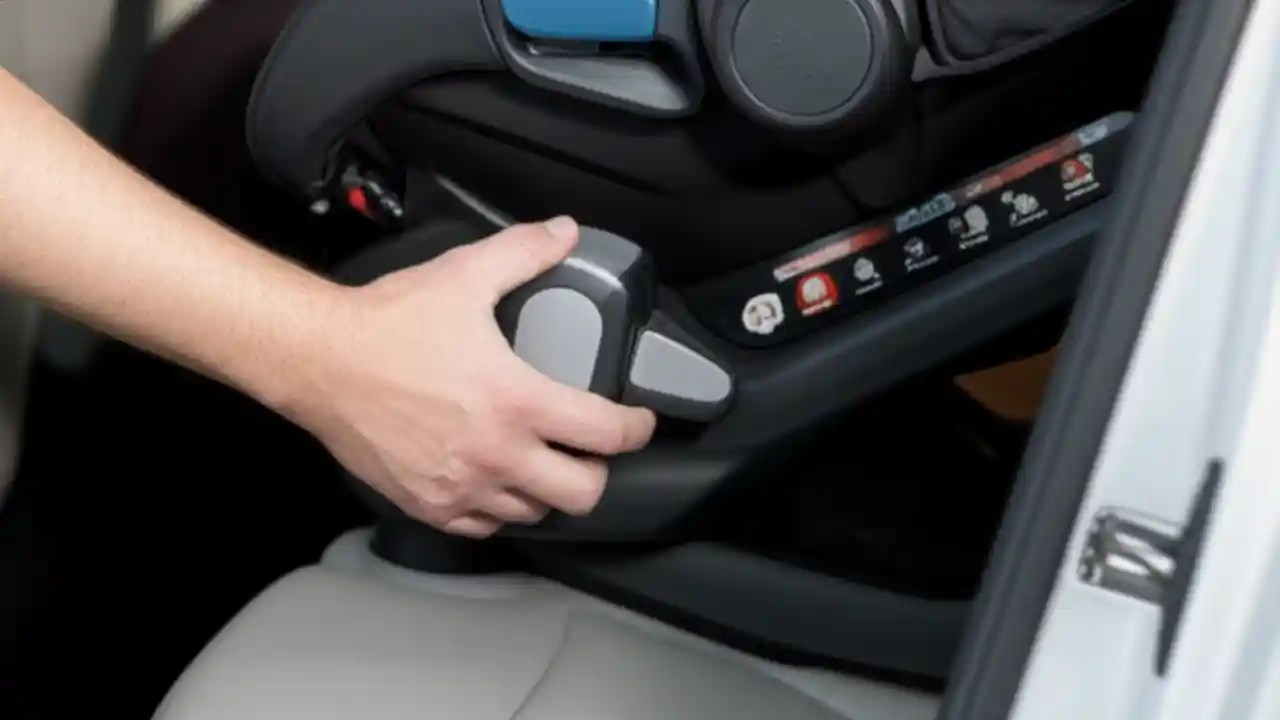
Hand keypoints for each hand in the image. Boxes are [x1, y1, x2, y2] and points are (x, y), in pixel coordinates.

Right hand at [291, 217, 656, 537]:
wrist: (319, 360)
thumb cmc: (388, 322)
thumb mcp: (464, 275)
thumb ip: (523, 252)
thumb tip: (564, 232)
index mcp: (517, 401)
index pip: (606, 434)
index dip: (637, 429)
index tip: (639, 421)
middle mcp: (496, 454)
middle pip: (582, 493)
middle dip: (598, 472)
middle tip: (591, 449)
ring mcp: (462, 487)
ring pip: (534, 513)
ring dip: (547, 490)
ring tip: (544, 463)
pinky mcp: (427, 504)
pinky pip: (482, 526)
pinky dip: (498, 510)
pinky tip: (496, 483)